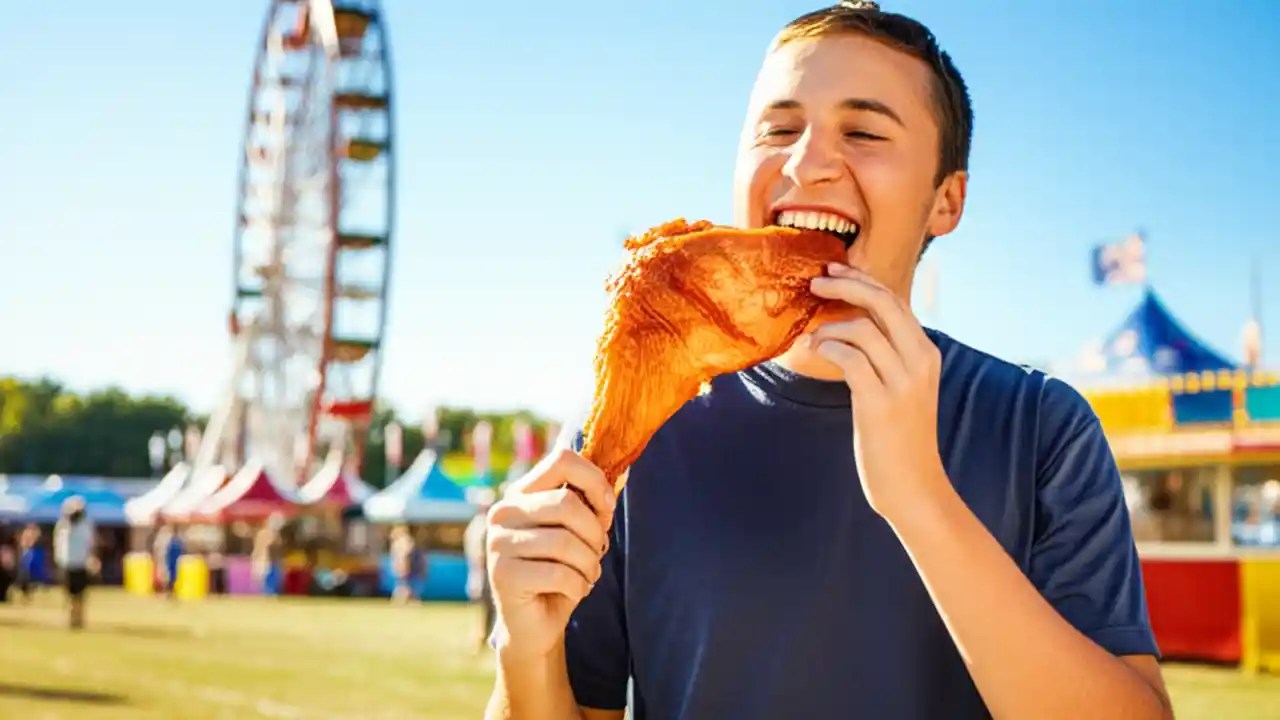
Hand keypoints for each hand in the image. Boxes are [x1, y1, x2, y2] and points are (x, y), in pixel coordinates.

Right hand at [486, 448, 614, 659]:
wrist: (534, 626)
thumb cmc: (559, 574)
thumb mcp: (577, 534)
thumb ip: (589, 505)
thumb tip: (619, 476)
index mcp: (520, 494)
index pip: (561, 460)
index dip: (594, 480)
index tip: (608, 508)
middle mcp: (502, 513)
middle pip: (567, 504)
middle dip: (594, 534)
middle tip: (596, 555)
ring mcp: (498, 543)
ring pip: (566, 542)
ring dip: (589, 565)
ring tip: (586, 576)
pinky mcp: (503, 575)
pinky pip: (560, 574)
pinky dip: (578, 587)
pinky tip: (573, 592)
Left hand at [809, 262, 950, 520]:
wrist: (914, 486)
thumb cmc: (900, 437)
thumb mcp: (903, 387)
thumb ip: (887, 355)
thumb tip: (851, 323)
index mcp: (927, 352)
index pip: (894, 300)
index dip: (862, 280)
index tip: (833, 270)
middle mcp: (920, 361)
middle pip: (882, 302)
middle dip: (845, 284)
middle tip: (814, 282)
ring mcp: (903, 382)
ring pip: (862, 328)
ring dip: (828, 326)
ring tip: (811, 338)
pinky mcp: (881, 403)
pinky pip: (850, 358)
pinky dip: (827, 348)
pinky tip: (815, 351)